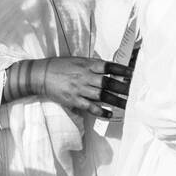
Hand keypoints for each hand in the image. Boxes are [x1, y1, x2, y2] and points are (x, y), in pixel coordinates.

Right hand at [10, 57, 132, 117]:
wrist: (41, 75)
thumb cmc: (60, 66)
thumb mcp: (77, 61)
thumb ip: (92, 65)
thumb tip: (109, 70)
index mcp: (87, 65)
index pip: (108, 67)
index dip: (121, 70)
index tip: (132, 73)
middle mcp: (85, 76)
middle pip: (108, 82)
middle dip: (123, 87)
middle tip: (134, 91)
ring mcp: (80, 89)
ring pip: (102, 96)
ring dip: (116, 100)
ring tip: (127, 104)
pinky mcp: (74, 100)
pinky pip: (90, 107)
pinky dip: (101, 111)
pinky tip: (110, 114)